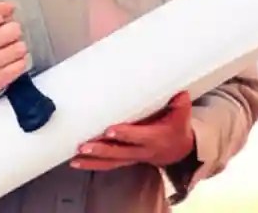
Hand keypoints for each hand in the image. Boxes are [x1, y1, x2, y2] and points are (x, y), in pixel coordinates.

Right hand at [0, 0, 28, 102]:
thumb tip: (11, 7)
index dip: (5, 9)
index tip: (10, 9)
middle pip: (12, 30)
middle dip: (13, 30)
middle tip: (8, 34)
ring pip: (19, 47)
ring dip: (17, 46)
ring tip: (9, 49)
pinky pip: (21, 64)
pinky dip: (18, 61)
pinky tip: (10, 61)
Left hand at [69, 91, 195, 170]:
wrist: (179, 150)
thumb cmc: (176, 128)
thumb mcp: (182, 116)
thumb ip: (180, 104)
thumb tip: (180, 92)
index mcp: (155, 139)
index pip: (138, 137)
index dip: (125, 134)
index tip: (110, 131)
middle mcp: (141, 150)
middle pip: (119, 152)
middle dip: (102, 150)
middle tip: (85, 146)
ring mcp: (132, 157)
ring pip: (111, 161)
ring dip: (92, 160)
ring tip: (76, 157)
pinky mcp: (124, 160)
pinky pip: (107, 164)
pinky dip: (91, 165)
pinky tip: (75, 162)